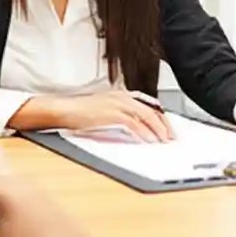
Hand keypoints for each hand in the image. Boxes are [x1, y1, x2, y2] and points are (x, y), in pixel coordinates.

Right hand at [20, 92, 172, 141]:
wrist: (64, 109)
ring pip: (146, 116)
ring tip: (163, 141)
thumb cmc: (80, 112)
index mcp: (122, 94)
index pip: (149, 105)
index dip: (161, 118)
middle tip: (170, 137)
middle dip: (164, 125)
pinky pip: (133, 124)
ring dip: (157, 130)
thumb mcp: (105, 109)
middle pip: (151, 110)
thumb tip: (135, 128)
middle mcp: (123, 97)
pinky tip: (148, 141)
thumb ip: (121, 114)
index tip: (168, 129)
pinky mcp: (112, 113)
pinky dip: (143, 133)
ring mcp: (118, 104)